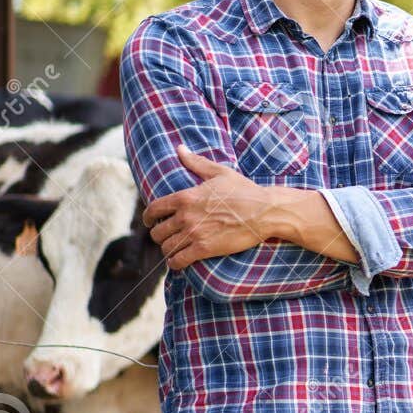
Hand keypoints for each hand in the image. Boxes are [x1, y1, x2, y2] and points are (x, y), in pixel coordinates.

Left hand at [143, 146, 279, 269]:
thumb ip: (196, 162)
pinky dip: (176, 263)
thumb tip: (180, 148)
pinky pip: (179, 260)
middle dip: (160, 235)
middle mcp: (185, 216)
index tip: (150, 222)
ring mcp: (194, 233)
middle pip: (158, 232)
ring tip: (174, 250)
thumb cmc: (245, 191)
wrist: (265, 211)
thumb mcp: (220, 172)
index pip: (154, 209)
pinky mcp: (205, 249)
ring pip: (167, 247)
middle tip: (168, 237)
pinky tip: (179, 262)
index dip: (148, 218)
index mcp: (185, 197)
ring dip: (168, 250)